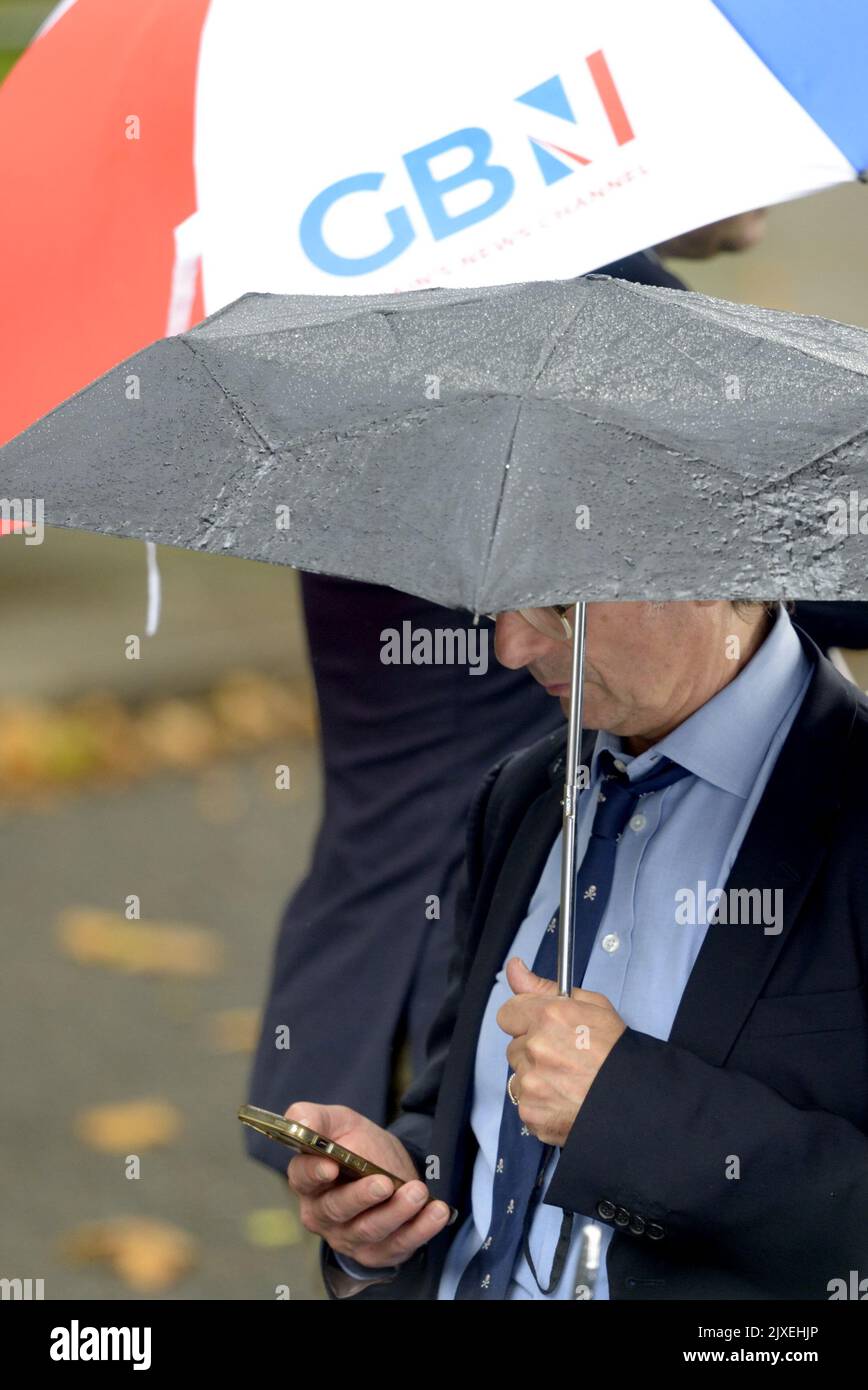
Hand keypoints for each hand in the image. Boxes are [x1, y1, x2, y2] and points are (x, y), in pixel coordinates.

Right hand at [285, 1102, 451, 1268]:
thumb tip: (302, 1126)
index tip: (331, 1166)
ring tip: (418, 1192)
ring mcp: (349, 1237)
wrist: (386, 1164)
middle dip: (362, 1197)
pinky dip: (420, 1230)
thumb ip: (312, 1117)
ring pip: (369, 1231)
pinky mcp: (378, 1252)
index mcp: (308, 1181)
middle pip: (337, 1210)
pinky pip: (398, 1246)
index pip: (303, 1178)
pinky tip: (436, 1212)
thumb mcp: (336, 1121)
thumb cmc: (353, 1142)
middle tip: (385, 1182)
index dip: (314, 1173)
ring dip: (396, 1213)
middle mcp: (323, 1214)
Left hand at [496, 958, 626, 1145]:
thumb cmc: (619, 1053)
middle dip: (533, 1051)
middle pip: (515, 1046)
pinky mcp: (531, 1111)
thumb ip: (545, 987)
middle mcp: (536, 1047)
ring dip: (536, 1078)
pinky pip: (525, 1103)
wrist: (636, 1101)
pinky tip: (565, 1101)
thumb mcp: (593, 1006)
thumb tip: (515, 967)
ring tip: (568, 1082)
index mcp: (549, 1016)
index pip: (508, 1013)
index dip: (523, 1021)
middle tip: (564, 1059)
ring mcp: (531, 1082)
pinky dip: (540, 1104)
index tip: (537, 1029)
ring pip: (519, 1076)